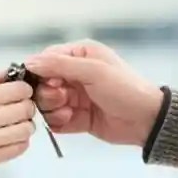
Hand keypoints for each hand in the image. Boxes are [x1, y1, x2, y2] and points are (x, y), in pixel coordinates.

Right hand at [0, 71, 35, 177]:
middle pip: (25, 108)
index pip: (17, 90)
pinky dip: (20, 141)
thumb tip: (15, 71)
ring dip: (25, 125)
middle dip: (27, 107)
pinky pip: (20, 147)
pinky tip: (10, 138)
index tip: (21, 93)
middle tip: (19, 109)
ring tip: (15, 125)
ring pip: (26, 129)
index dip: (24, 90)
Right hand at [24, 40, 164, 147]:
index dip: (41, 72)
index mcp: (80, 55)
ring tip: (70, 111)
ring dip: (53, 108)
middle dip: (48, 93)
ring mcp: (75, 97)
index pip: (46, 59)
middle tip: (63, 97)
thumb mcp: (94, 71)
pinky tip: (71, 120)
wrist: (147, 120)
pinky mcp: (77, 118)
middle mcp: (75, 74)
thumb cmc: (125, 89)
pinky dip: (58, 122)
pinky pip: (55, 120)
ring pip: (46, 103)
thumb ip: (60, 65)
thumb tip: (30, 62)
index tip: (50, 82)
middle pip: (42, 83)